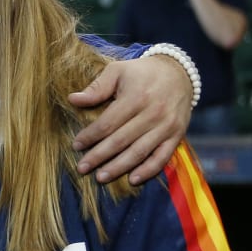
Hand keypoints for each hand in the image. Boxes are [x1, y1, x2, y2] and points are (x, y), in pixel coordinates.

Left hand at [69, 57, 191, 183]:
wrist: (179, 73)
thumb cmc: (142, 72)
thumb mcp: (118, 71)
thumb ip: (97, 87)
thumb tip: (73, 99)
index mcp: (136, 97)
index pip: (108, 123)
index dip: (90, 136)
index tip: (76, 145)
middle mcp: (153, 114)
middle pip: (121, 140)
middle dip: (99, 156)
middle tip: (82, 168)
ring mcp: (167, 126)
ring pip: (140, 152)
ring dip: (119, 167)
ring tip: (101, 177)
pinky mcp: (177, 135)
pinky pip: (162, 157)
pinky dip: (148, 170)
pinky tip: (133, 179)